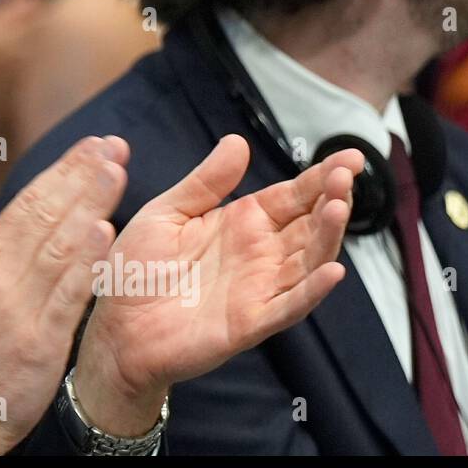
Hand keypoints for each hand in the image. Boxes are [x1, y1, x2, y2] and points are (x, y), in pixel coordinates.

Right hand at [0, 136, 127, 453]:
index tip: (91, 145)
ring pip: (58, 246)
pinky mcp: (38, 340)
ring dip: (89, 206)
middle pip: (45, 215)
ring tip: (116, 173)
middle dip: (82, 177)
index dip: (61, 171)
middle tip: (113, 146)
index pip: (26, 202)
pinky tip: (106, 235)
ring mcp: (18, 306)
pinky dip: (86, 264)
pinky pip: (66, 295)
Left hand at [74, 135, 362, 434]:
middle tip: (346, 174)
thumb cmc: (137, 269)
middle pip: (309, 224)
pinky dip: (313, 290)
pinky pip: (289, 305)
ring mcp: (259, 288)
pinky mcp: (250, 321)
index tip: (351, 157)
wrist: (116, 327)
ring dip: (328, 236)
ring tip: (337, 207)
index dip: (321, 176)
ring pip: (308, 260)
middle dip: (331, 199)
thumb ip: (205, 182)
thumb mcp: (166, 213)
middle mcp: (259, 254)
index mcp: (241, 222)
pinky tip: (333, 271)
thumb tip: (238, 140)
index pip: (292, 195)